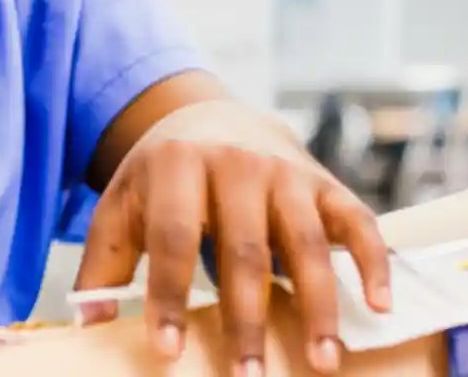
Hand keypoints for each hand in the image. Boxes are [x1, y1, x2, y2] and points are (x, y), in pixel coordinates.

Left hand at [74, 100, 390, 375]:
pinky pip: (356, 222)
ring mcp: (285, 173)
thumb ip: (104, 261)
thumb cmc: (161, 176)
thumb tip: (89, 321)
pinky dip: (372, 262)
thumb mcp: (122, 204)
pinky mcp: (324, 182)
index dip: (168, 295)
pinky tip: (378, 306)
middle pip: (243, 250)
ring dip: (316, 305)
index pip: (172, 237)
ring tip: (321, 360)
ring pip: (304, 243)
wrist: (210, 116)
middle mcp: (235, 164)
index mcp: (176, 166)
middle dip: (246, 318)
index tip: (167, 349)